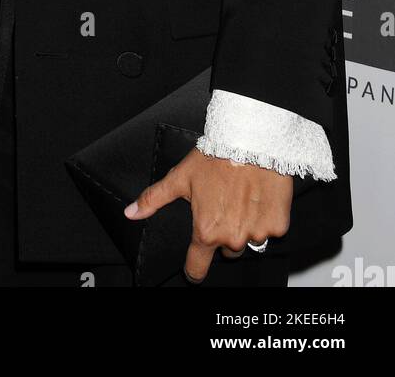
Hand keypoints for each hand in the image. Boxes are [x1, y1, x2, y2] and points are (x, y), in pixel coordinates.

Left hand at [124, 146, 292, 281]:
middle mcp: (232, 238)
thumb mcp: (180, 177)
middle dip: (224, 232)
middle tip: (223, 205)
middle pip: (226, 249)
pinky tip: (259, 197)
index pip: (197, 266)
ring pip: (249, 240)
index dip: (194, 267)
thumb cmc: (214, 157)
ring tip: (241, 198)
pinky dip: (266, 217)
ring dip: (245, 226)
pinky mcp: (278, 225)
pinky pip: (271, 229)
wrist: (250, 141)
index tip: (194, 266)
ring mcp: (257, 234)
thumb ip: (154, 198)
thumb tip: (130, 213)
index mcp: (206, 231)